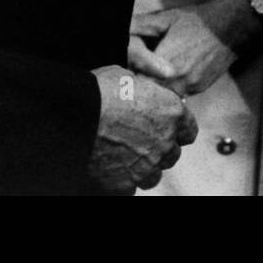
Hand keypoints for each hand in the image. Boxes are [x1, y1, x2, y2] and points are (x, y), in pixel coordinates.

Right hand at [87, 65, 197, 193]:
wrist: (75, 116)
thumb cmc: (100, 90)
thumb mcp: (129, 73)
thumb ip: (152, 76)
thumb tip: (165, 74)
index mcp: (172, 113)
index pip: (188, 131)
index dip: (177, 130)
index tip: (166, 130)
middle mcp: (165, 142)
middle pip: (172, 155)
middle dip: (159, 149)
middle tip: (138, 141)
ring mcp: (147, 166)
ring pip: (153, 175)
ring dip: (143, 168)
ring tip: (124, 158)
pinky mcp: (126, 184)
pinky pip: (130, 189)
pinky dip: (122, 181)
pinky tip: (111, 170)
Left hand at [127, 0, 255, 96]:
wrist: (231, 27)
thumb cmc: (197, 20)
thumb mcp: (167, 18)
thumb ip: (141, 25)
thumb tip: (122, 30)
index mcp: (164, 62)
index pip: (137, 78)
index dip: (133, 71)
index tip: (133, 65)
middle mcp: (176, 79)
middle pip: (149, 90)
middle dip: (144, 81)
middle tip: (141, 69)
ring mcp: (189, 86)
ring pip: (164, 95)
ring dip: (158, 87)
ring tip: (157, 72)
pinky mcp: (199, 89)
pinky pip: (179, 94)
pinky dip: (172, 87)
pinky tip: (173, 73)